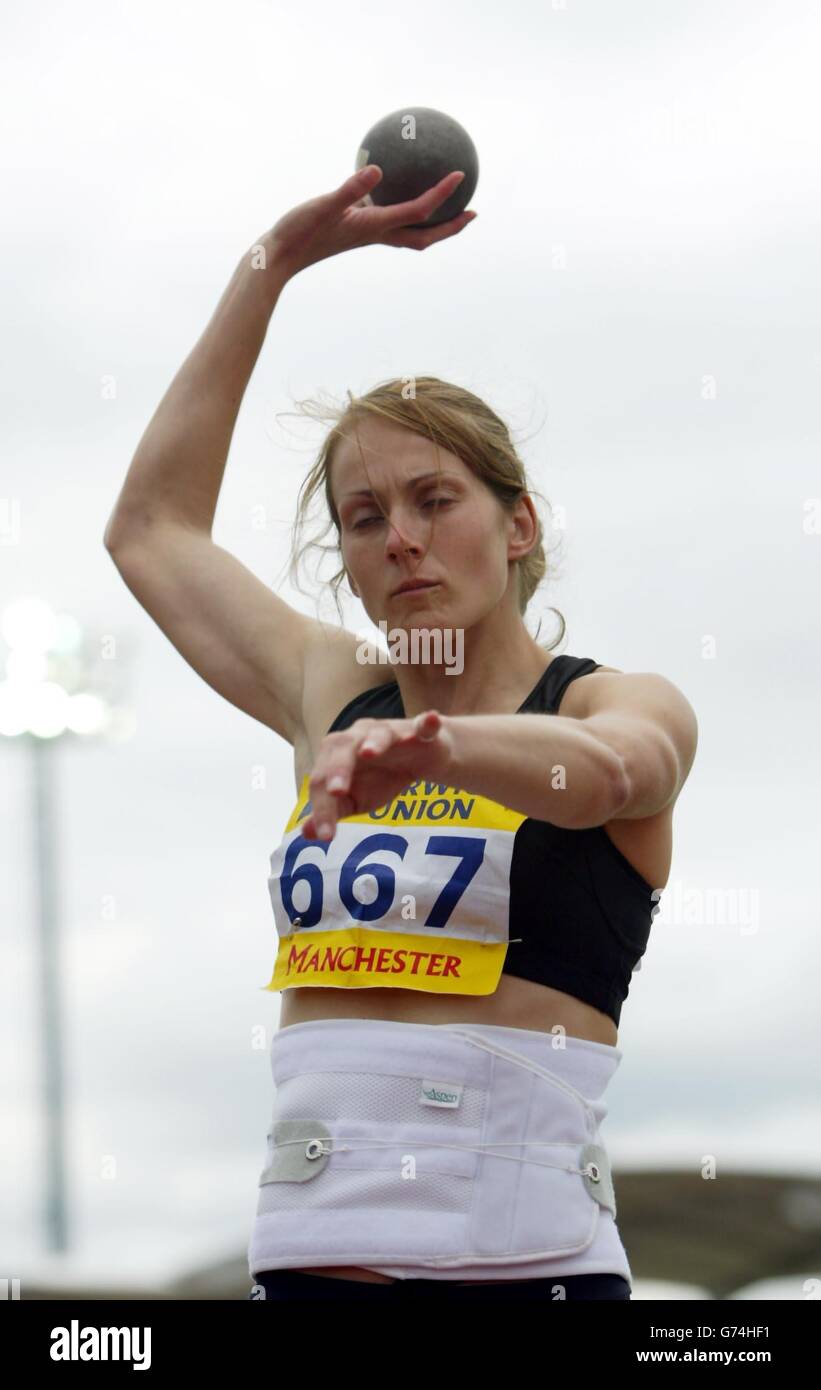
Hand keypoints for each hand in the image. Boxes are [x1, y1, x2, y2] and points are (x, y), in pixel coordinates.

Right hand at [266, 165, 476, 278]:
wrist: (278, 258)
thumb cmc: (297, 233)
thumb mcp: (322, 205)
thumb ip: (350, 189)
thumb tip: (377, 169)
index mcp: (374, 226)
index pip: (418, 210)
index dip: (442, 194)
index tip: (460, 175)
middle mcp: (376, 234)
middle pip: (424, 236)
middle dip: (450, 227)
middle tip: (473, 211)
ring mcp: (366, 234)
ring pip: (409, 232)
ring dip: (432, 224)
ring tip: (447, 206)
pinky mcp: (354, 229)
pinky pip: (388, 217)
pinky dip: (403, 209)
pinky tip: (395, 187)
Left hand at [302, 711, 454, 840]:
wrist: (421, 760)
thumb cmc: (381, 778)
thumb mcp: (357, 800)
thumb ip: (333, 812)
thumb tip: (306, 833)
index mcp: (337, 753)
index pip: (322, 778)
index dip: (323, 807)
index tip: (327, 836)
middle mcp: (359, 736)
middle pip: (342, 747)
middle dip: (338, 769)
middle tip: (337, 793)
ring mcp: (391, 731)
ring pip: (379, 733)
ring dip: (374, 742)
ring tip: (368, 753)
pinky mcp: (421, 732)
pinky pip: (424, 726)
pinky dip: (427, 723)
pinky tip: (432, 721)